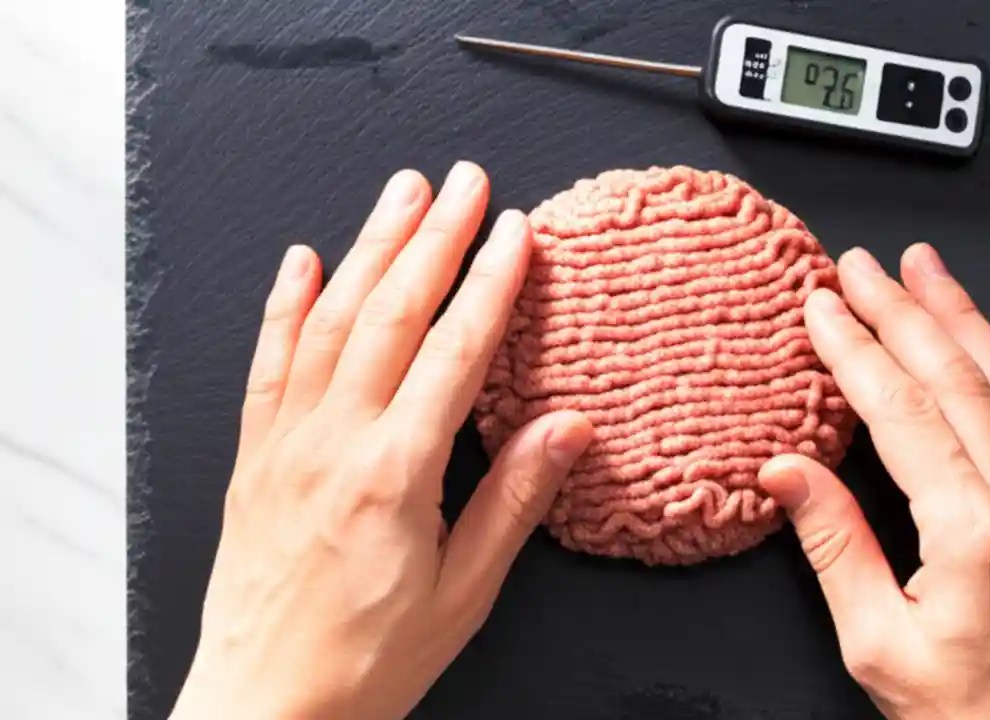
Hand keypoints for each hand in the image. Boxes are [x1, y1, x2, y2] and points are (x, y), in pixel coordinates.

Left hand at [170, 163, 592, 719]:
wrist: (264, 706)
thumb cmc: (365, 661)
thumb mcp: (463, 592)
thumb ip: (516, 501)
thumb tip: (568, 429)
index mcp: (395, 472)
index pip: (453, 350)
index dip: (490, 283)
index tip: (516, 231)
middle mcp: (334, 441)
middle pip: (390, 312)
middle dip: (435, 237)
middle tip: (466, 182)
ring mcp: (286, 441)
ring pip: (329, 319)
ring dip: (368, 247)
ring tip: (402, 193)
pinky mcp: (254, 455)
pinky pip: (268, 361)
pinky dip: (284, 303)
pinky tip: (301, 259)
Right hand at [760, 244, 989, 718]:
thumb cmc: (969, 717)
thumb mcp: (875, 644)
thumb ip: (833, 546)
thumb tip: (785, 472)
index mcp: (970, 531)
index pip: (900, 410)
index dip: (854, 350)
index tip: (822, 305)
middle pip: (955, 379)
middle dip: (902, 312)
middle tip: (863, 264)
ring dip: (965, 318)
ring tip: (929, 269)